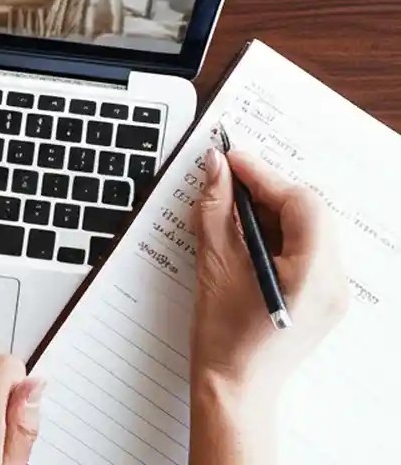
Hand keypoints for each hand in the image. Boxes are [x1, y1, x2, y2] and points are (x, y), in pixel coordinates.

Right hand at [193, 148, 349, 401]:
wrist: (235, 388)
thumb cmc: (223, 338)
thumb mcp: (214, 266)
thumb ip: (216, 210)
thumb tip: (216, 168)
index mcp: (312, 275)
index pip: (300, 203)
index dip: (263, 176)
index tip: (232, 160)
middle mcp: (334, 282)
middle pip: (310, 213)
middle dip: (269, 192)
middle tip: (229, 182)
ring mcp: (334, 292)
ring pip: (310, 229)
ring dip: (274, 212)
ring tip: (234, 209)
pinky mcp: (324, 298)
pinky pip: (309, 250)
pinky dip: (281, 234)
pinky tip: (250, 236)